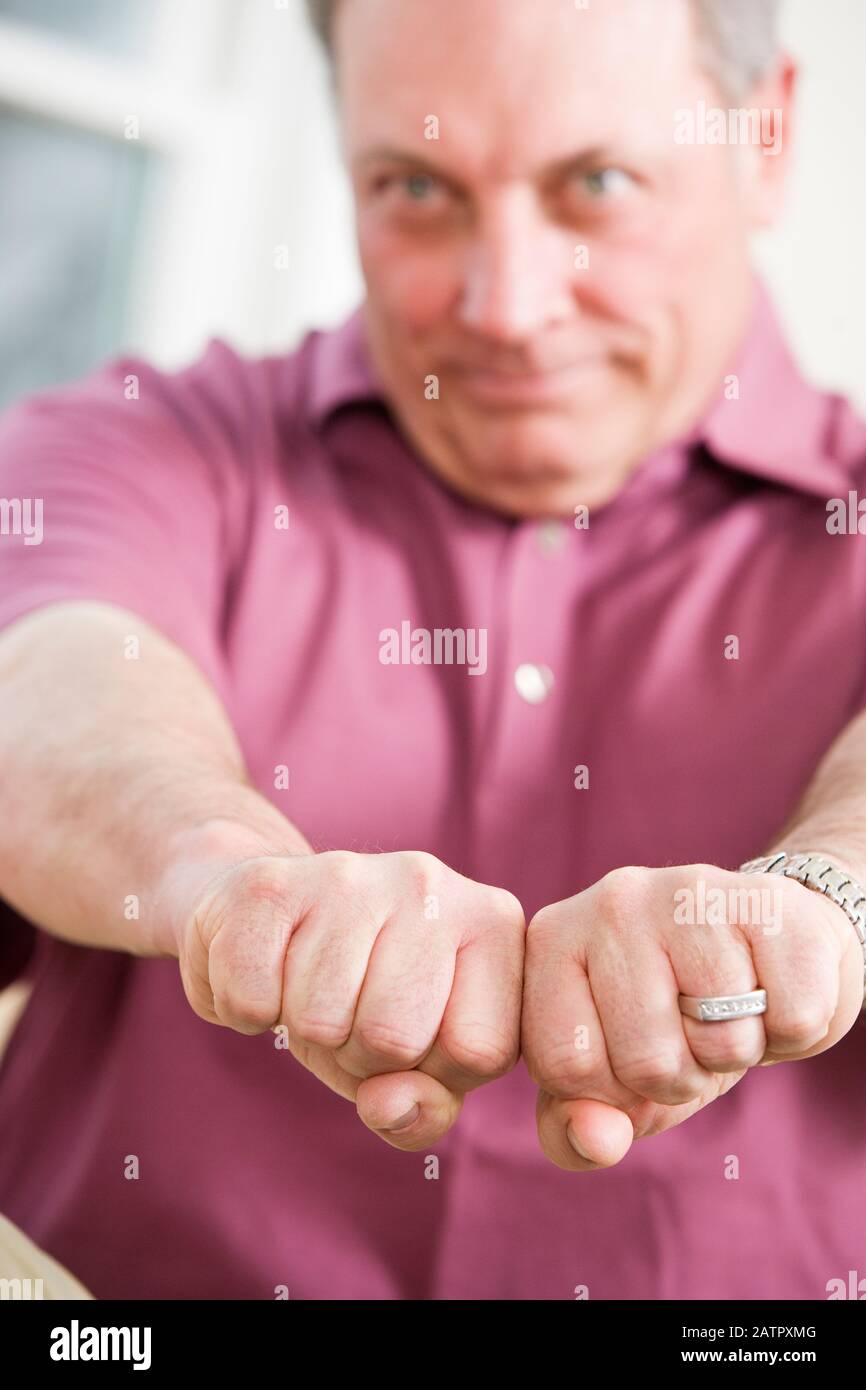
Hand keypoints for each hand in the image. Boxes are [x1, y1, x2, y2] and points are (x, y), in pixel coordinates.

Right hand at [163, 845, 524, 1149]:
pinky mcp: (268, 884)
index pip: (479, 1050)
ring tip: (308, 989)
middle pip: (395, 1039)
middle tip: (348, 1014)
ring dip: (302, 1031)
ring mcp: (349, 874)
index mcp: (492, 923)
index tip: (412, 1039)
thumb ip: (427, 1108)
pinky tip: (266, 971)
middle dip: (359, 1055)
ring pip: (320, 1022)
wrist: (263, 915)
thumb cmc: (357, 998)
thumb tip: (389, 1106)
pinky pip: (252, 1002)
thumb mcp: (413, 1061)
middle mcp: (430, 883)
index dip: (432, 1073)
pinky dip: (246, 1010)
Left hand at [522, 863, 864, 1171]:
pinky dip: (794, 1028)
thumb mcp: (615, 1082)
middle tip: (694, 1028)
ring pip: (722, 1041)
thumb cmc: (679, 1022)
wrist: (773, 951)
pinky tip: (773, 985)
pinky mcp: (768, 900)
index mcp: (552, 940)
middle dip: (683, 1075)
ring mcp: (688, 891)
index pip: (564, 1067)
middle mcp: (610, 901)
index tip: (632, 1054)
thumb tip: (598, 1141)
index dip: (613, 1091)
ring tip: (733, 1006)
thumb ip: (575, 1129)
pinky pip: (793, 1018)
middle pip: (646, 1062)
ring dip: (740, 1049)